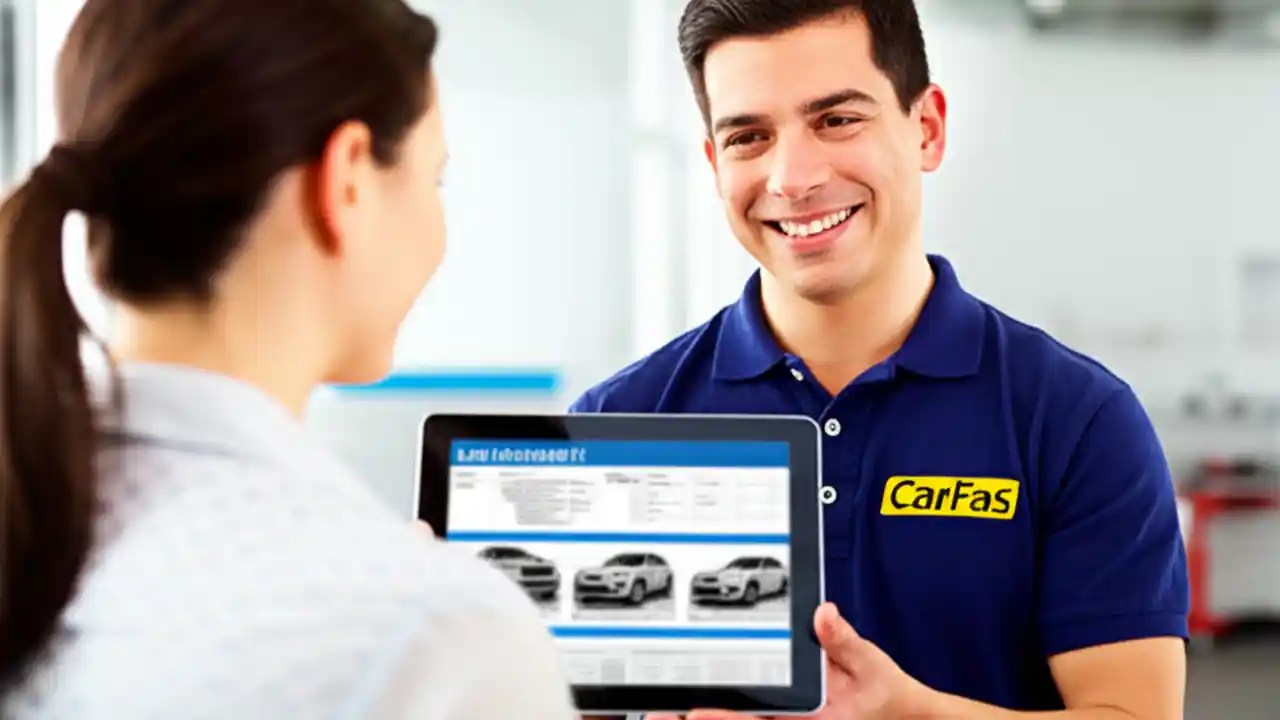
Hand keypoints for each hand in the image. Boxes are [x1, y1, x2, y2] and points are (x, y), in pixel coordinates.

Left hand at [647, 603, 935, 719]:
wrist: (903, 715)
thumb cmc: (886, 696)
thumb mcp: (871, 665)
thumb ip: (844, 642)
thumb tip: (822, 614)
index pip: (757, 718)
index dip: (725, 716)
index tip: (696, 712)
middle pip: (738, 719)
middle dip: (700, 717)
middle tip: (660, 712)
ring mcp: (784, 716)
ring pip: (739, 715)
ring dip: (704, 713)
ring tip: (660, 709)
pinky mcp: (783, 710)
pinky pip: (750, 708)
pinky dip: (722, 705)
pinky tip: (691, 697)